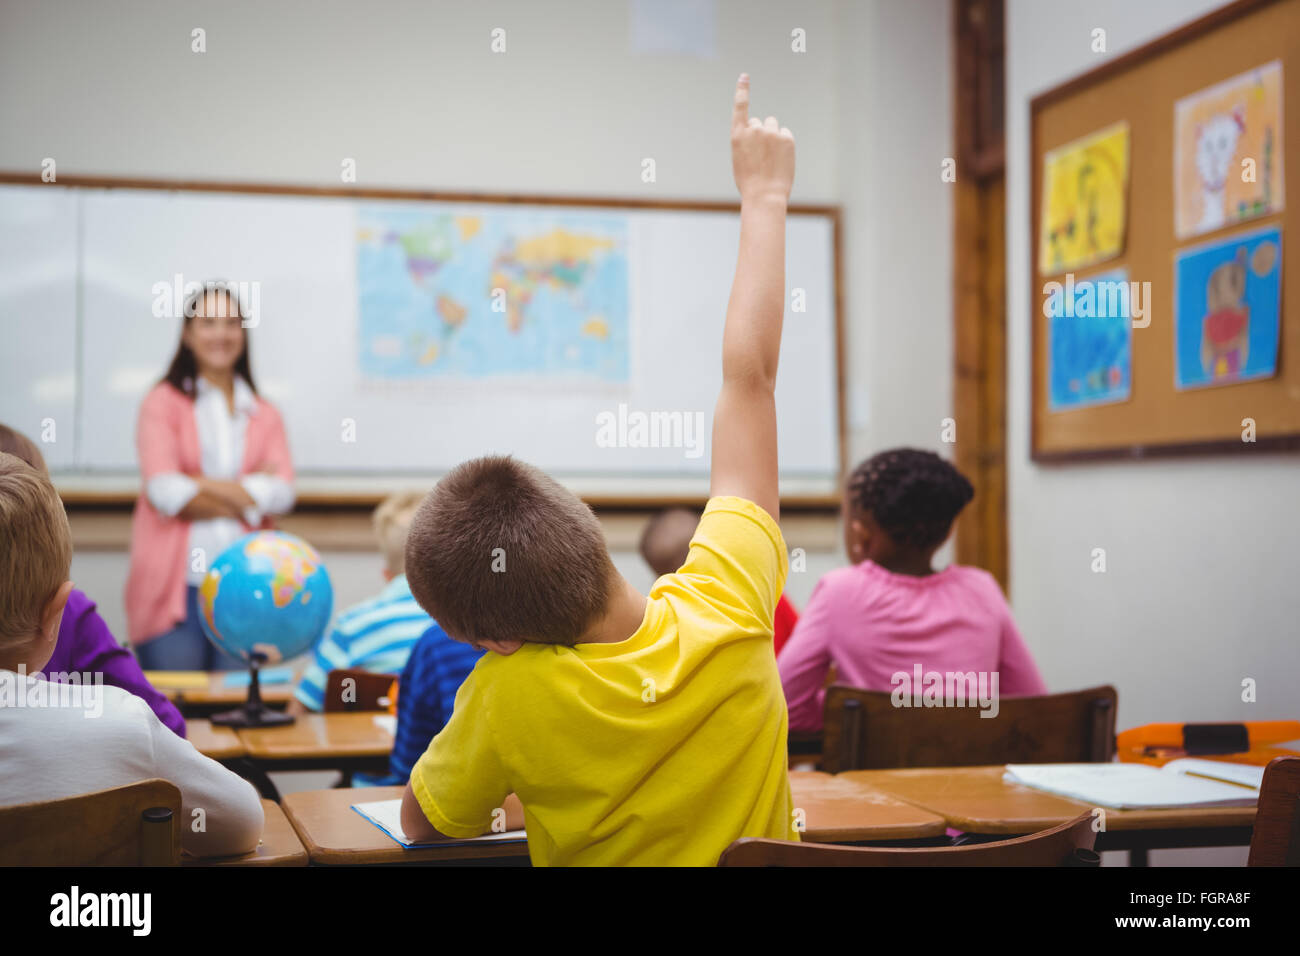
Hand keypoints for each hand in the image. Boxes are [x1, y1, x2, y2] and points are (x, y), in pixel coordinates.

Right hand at [730, 74, 794, 203]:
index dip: (742, 90)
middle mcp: (754, 129)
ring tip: (771, 158)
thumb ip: (748, 141)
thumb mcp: (740, 159)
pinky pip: (785, 134)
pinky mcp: (787, 138)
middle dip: (761, 134)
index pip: (740, 106)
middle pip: (759, 122)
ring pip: (773, 126)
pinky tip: (780, 159)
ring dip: (773, 137)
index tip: (744, 77)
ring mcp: (771, 133)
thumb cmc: (749, 182)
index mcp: (737, 135)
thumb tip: (763, 131)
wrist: (764, 195)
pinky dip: (784, 144)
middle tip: (760, 155)